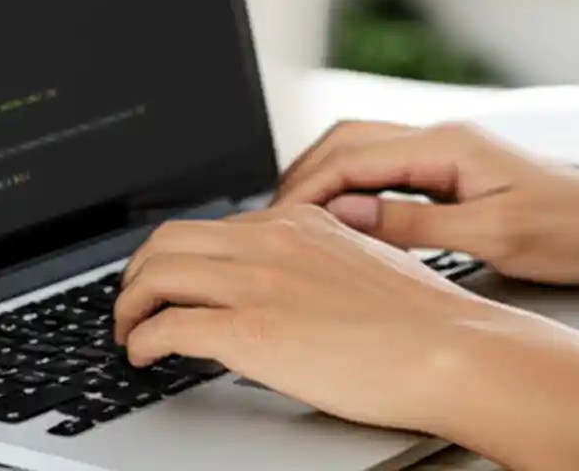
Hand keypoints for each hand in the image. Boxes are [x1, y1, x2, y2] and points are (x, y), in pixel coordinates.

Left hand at [113, 204, 520, 434]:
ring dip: (128, 306)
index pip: (215, 226)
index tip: (172, 279)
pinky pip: (166, 326)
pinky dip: (141, 341)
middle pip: (169, 240)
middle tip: (133, 302)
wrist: (451, 349)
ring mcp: (256, 283)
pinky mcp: (248, 331)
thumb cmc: (423, 321)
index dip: (181, 256)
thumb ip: (318, 262)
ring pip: (156, 276)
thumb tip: (293, 284)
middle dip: (137, 273)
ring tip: (127, 332)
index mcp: (300, 222)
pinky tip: (143, 355)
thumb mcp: (364, 263)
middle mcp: (270, 241)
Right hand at [276, 122, 578, 284]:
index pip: (349, 157)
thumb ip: (413, 224)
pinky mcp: (459, 173)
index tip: (276, 223)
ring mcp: (451, 154)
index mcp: (447, 146)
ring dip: (326, 180)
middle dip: (302, 175)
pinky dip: (355, 189)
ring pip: (364, 152)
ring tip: (297, 221)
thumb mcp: (491, 239)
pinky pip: (388, 170)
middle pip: (347, 141)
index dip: (305, 189)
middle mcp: (444, 139)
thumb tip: (348, 213)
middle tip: (271, 219)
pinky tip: (346, 220)